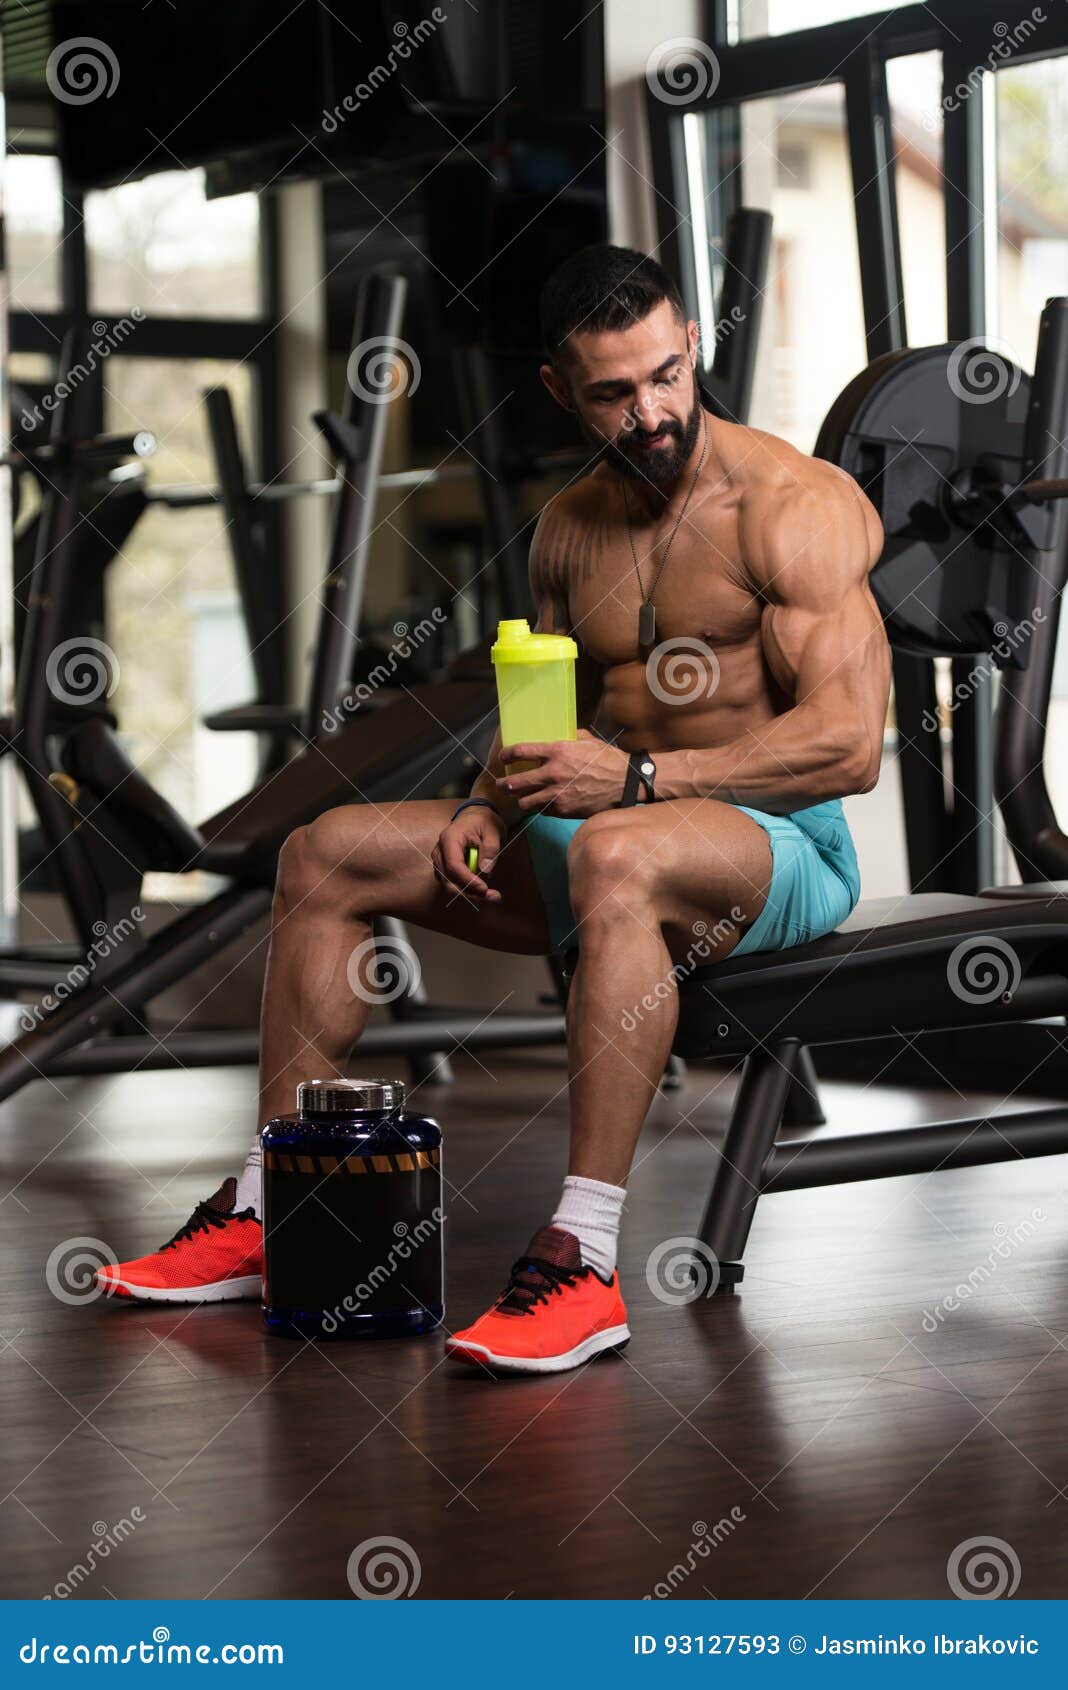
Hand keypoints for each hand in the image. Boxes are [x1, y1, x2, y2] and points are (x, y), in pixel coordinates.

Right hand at [432, 806, 506, 902]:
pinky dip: (468, 890)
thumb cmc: (483, 822)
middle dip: (470, 893)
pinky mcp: (445, 868)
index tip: (485, 889)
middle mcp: (440, 852)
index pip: (453, 865)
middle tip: (493, 897)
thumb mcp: (492, 830)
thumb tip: (486, 870)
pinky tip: (483, 889)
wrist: (475, 817)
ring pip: (450, 885)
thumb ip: (490, 849)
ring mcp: (440, 861)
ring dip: (470, 894)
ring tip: (492, 895)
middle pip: (448, 880)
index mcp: (449, 839)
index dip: (468, 880)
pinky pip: (453, 883)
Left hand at [497, 730, 629, 816]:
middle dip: (503, 784)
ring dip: (521, 799)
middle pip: (514, 783)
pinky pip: (542, 811)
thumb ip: (566, 738)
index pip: (520, 751)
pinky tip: (541, 803)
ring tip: (520, 797)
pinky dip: (540, 808)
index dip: (506, 755)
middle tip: (501, 784)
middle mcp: (553, 773)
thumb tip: (554, 736)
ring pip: (525, 802)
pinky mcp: (564, 810)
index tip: (503, 758)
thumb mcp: (586, 740)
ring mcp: (557, 794)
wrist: (624, 782)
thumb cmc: (607, 758)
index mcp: (557, 751)